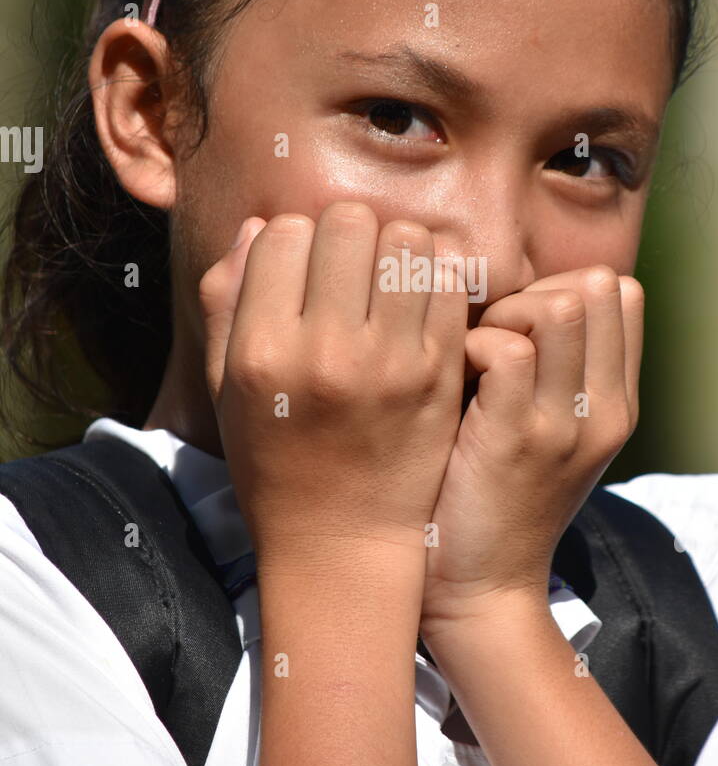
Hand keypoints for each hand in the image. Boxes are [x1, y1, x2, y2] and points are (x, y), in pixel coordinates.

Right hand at [197, 202, 468, 575]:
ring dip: (396, 250)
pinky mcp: (438, 377)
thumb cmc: (274, 462)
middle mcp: (322, 351)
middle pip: (347, 221)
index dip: (293, 240)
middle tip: (351, 268)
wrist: (340, 543)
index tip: (302, 269)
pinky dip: (434, 283)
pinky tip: (418, 308)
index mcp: (260, 351)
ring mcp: (387, 363)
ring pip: (406, 240)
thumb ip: (227, 303)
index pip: (282, 233)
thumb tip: (258, 226)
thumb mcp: (224, 390)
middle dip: (347, 234)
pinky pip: (445, 286)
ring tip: (387, 282)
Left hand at [420, 266, 642, 637]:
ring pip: (560, 307)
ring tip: (473, 358)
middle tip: (491, 338)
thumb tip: (530, 298)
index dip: (563, 287)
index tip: (519, 327)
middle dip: (534, 292)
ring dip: (504, 315)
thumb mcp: (552, 434)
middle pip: (598, 287)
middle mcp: (607, 411)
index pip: (624, 294)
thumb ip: (559, 372)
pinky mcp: (516, 440)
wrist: (480, 590)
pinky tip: (454, 380)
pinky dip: (472, 347)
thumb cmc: (495, 498)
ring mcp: (566, 425)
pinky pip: (509, 350)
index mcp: (618, 404)